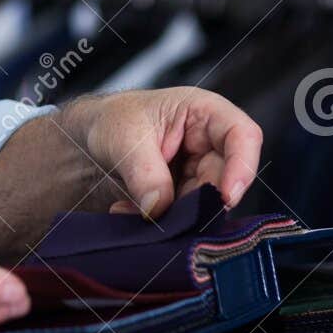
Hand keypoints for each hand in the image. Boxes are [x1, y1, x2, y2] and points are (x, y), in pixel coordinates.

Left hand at [65, 87, 262, 218]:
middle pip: (225, 177)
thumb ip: (144, 174)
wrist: (90, 138)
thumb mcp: (123, 140)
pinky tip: (128, 212)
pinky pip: (184, 214)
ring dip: (174, 215)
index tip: (226, 197)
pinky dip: (159, 219)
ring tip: (135, 209)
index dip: (243, 166)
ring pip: (205, 202)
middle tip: (167, 215)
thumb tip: (159, 208)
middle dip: (199, 201)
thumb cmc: (112, 120)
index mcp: (203, 112)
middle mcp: (208, 142)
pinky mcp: (184, 193)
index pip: (243, 135)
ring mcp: (197, 169)